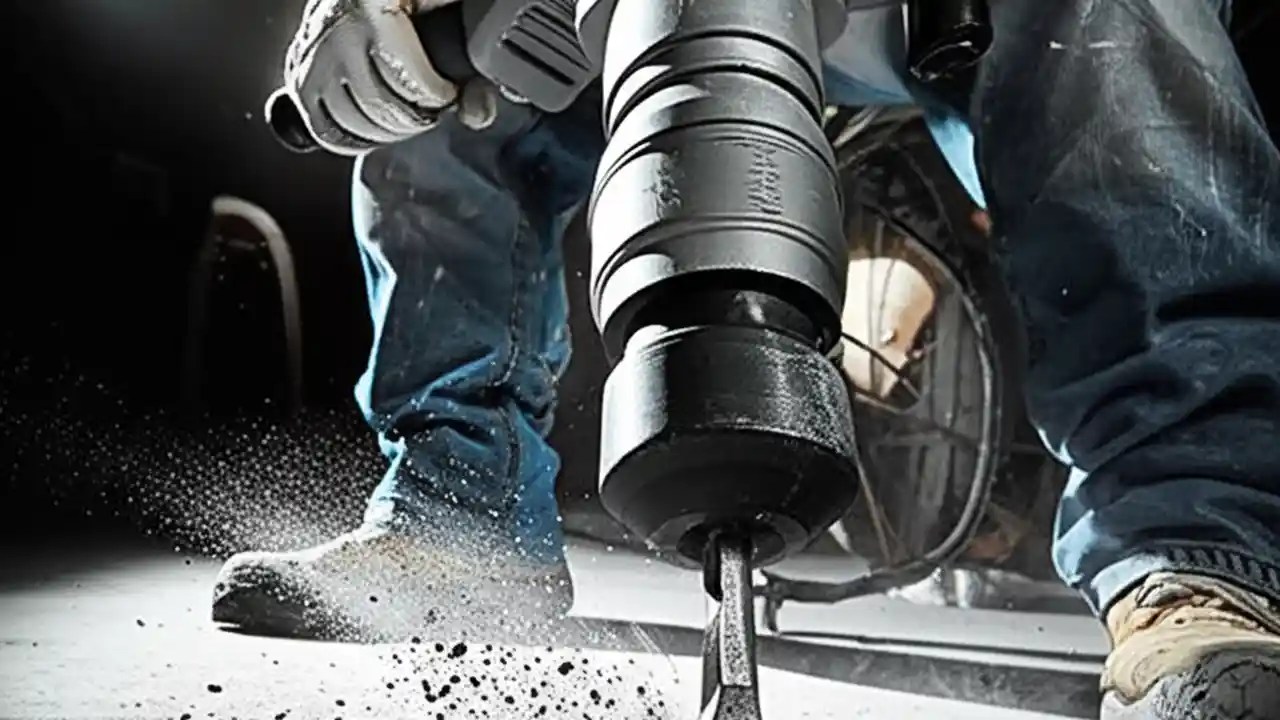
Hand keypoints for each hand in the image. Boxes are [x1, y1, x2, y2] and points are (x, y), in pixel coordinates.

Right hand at [279, 0, 494, 155]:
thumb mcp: (445, 7)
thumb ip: (468, 53)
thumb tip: (476, 113)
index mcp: (372, 3)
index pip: (407, 77)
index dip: (435, 95)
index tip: (448, 91)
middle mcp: (336, 28)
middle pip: (381, 106)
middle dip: (415, 117)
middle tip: (429, 107)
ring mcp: (311, 56)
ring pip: (354, 122)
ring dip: (391, 131)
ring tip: (408, 115)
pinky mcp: (298, 79)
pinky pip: (325, 131)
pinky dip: (356, 141)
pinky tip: (379, 130)